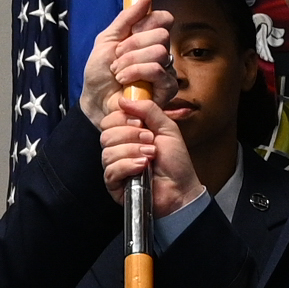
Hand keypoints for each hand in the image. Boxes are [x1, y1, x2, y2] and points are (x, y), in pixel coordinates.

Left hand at [80, 0, 175, 121]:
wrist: (94, 99)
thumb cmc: (99, 72)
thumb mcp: (107, 39)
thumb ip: (126, 18)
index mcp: (148, 38)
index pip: (164, 19)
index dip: (147, 22)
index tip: (129, 33)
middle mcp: (161, 53)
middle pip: (161, 35)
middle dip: (132, 46)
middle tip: (117, 58)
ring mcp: (166, 71)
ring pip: (159, 52)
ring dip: (130, 62)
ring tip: (118, 73)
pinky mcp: (167, 90)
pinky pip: (158, 71)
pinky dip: (136, 73)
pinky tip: (125, 82)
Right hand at [100, 97, 202, 216]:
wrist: (182, 188)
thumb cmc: (175, 161)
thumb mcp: (167, 127)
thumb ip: (148, 110)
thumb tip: (123, 99)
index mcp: (128, 134)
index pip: (110, 120)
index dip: (124, 120)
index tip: (142, 125)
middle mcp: (119, 149)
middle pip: (106, 134)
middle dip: (131, 136)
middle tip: (150, 141)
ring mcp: (115, 166)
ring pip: (108, 152)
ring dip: (133, 151)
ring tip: (150, 156)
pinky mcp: (114, 184)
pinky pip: (111, 169)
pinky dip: (128, 165)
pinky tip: (143, 167)